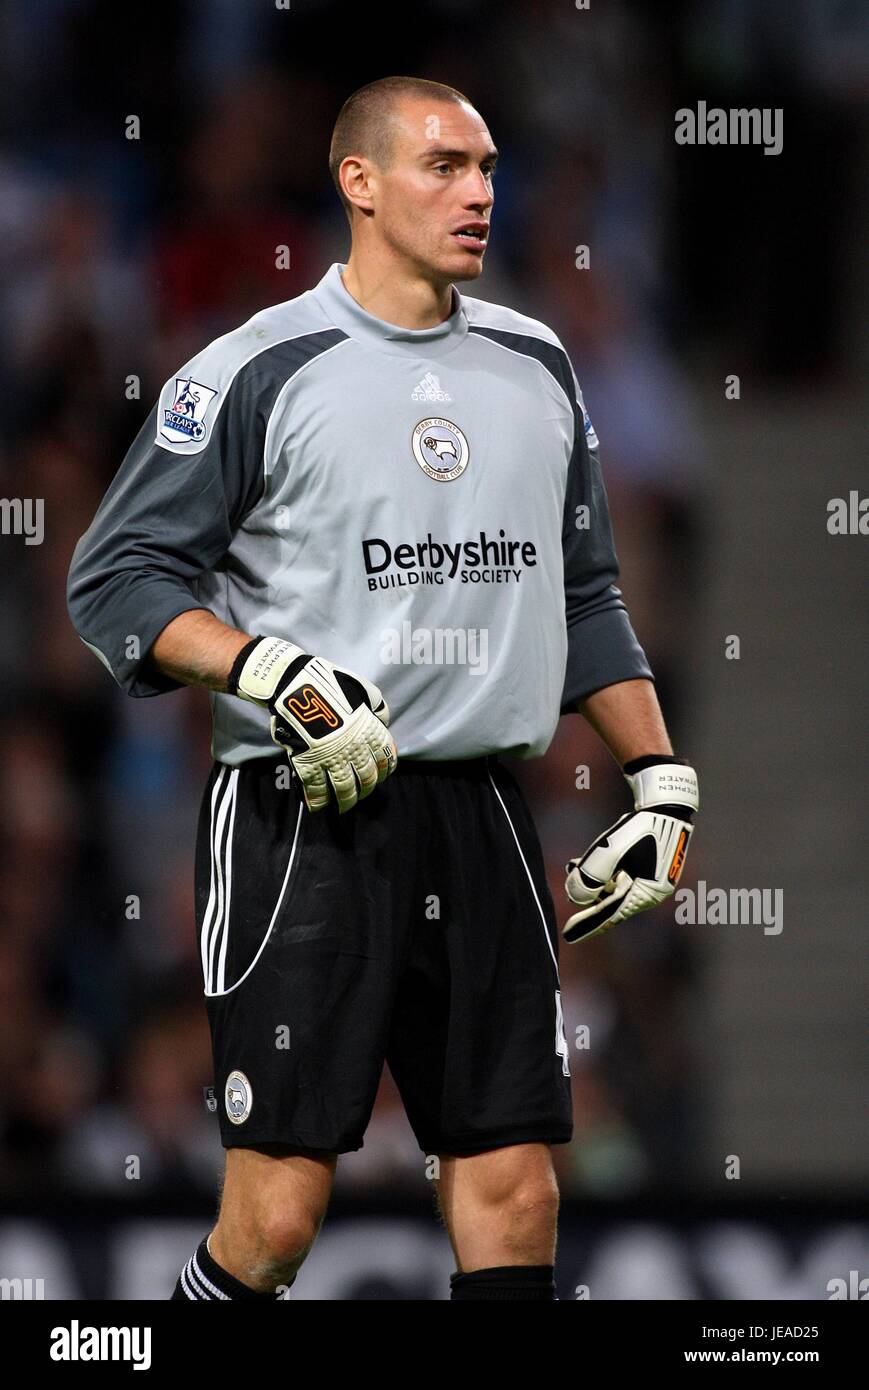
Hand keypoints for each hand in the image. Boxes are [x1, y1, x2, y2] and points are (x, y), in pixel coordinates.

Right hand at [228, 636, 396, 811]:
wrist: (296, 685)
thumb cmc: (330, 682)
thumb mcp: (364, 688)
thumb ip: (377, 706)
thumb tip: (383, 721)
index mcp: (369, 731)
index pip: (385, 758)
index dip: (384, 770)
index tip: (381, 775)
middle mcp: (354, 749)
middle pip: (367, 778)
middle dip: (366, 789)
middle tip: (361, 792)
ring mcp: (331, 759)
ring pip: (345, 788)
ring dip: (346, 801)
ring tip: (344, 807)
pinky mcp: (309, 764)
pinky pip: (316, 789)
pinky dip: (318, 801)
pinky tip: (318, 806)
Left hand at [563, 760, 697, 942]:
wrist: (666, 803)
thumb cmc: (641, 826)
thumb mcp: (610, 849)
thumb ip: (590, 875)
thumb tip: (575, 898)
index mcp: (648, 893)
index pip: (612, 914)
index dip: (588, 924)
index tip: (569, 935)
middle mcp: (652, 891)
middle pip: (612, 902)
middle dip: (588, 898)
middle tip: (567, 899)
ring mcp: (652, 879)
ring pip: (615, 888)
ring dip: (593, 880)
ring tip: (571, 868)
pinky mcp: (649, 867)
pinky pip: (621, 877)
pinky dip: (603, 872)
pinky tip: (584, 862)